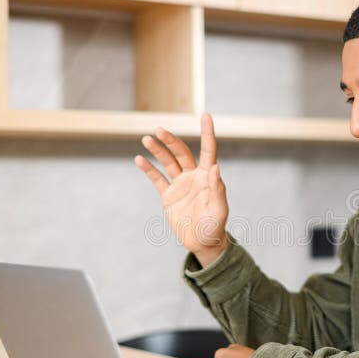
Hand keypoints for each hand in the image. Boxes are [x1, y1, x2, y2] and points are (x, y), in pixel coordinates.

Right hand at [135, 113, 228, 266]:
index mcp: (208, 177)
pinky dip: (148, 169)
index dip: (207, 133)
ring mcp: (180, 185)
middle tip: (159, 130)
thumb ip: (217, 190)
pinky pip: (157, 179)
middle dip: (171, 141)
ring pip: (167, 162)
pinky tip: (139, 159)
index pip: (208, 150)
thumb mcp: (219, 211)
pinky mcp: (168, 195)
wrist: (202, 242)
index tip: (205, 115)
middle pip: (181, 153)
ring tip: (146, 139)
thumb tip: (215, 167)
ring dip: (157, 151)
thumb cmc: (215, 227)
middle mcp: (193, 176)